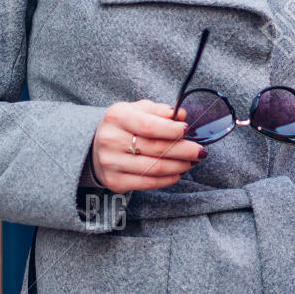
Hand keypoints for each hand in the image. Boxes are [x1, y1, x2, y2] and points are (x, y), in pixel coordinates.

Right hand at [89, 99, 205, 191]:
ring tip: (192, 161)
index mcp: (117, 116)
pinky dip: (168, 179)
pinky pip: (148, 183)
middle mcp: (111, 140)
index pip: (149, 126)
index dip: (172, 130)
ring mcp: (111, 163)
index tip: (188, 130)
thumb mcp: (137, 110)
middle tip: (200, 150)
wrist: (95, 146)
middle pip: (156, 148)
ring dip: (180, 166)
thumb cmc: (124, 125)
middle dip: (184, 150)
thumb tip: (181, 115)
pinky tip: (178, 172)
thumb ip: (160, 111)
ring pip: (154, 168)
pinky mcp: (115, 181)